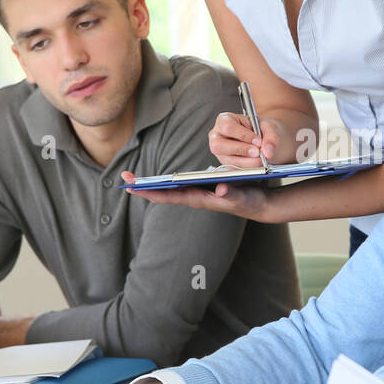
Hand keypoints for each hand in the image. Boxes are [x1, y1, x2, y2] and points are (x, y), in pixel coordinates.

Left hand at [120, 171, 272, 221]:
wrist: (259, 205)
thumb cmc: (249, 200)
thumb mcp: (241, 196)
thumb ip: (230, 194)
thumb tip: (219, 190)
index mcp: (199, 199)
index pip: (169, 196)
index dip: (150, 192)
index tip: (132, 188)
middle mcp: (194, 197)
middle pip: (164, 192)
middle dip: (144, 186)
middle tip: (124, 178)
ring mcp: (197, 194)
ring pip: (170, 189)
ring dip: (153, 184)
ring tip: (135, 178)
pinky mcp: (202, 189)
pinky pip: (179, 185)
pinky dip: (166, 181)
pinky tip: (159, 179)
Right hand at [208, 111, 282, 167]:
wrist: (264, 140)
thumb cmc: (261, 129)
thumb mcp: (269, 126)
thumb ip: (271, 136)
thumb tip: (268, 152)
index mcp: (224, 120)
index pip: (228, 127)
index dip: (243, 135)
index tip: (258, 141)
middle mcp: (217, 136)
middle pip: (219, 145)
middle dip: (241, 150)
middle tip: (258, 152)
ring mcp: (220, 152)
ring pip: (227, 160)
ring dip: (247, 162)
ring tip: (261, 159)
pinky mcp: (226, 164)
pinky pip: (234, 169)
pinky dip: (248, 168)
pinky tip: (257, 164)